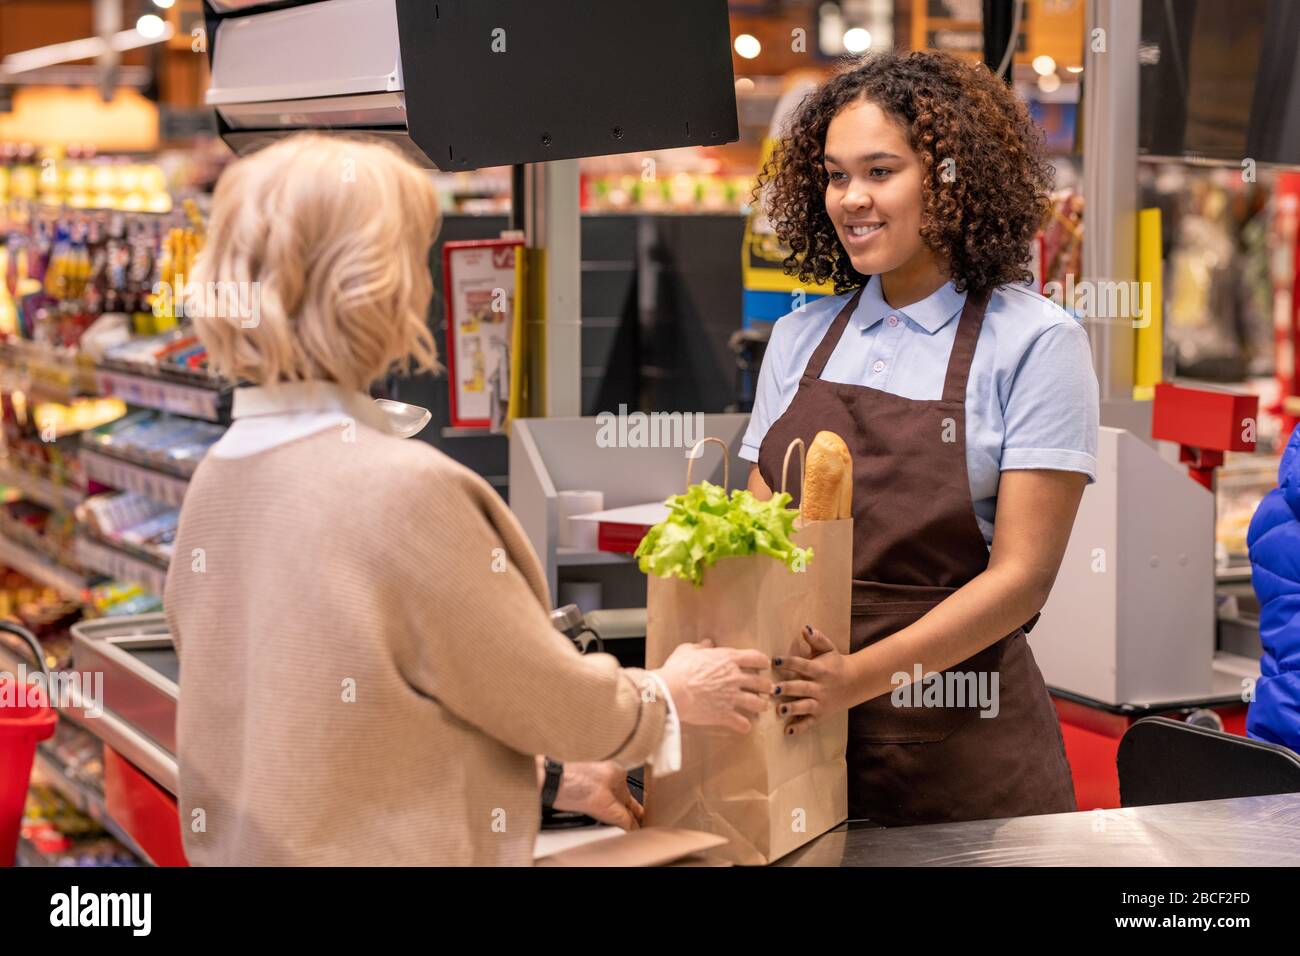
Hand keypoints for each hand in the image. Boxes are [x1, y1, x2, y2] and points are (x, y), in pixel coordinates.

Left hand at [552, 761, 643, 830]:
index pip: (634, 799)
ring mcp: (595, 782)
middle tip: (628, 829)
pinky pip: (598, 804)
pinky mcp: (583, 789)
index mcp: (618, 774)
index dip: (639, 815)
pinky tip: (597, 820)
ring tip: (612, 825)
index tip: (641, 826)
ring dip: (611, 815)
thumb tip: (633, 827)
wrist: (550, 783)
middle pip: (622, 802)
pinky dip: (599, 813)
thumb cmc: (573, 784)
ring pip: (609, 804)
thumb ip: (623, 818)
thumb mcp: (606, 807)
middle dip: (624, 816)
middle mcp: (608, 775)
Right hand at [655, 640, 773, 732]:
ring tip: (763, 706)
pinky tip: (745, 726)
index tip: (764, 664)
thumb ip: (700, 647)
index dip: (762, 661)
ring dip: (761, 705)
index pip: (755, 658)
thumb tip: (707, 643)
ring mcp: (732, 697)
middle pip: (761, 682)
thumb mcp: (687, 651)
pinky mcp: (725, 715)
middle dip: (766, 686)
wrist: (672, 692)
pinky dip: (745, 725)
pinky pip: (742, 723)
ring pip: (758, 703)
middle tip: (767, 688)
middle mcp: (735, 678)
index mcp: (728, 659)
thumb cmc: (678, 669)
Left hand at [774, 625, 852, 735]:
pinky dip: (799, 728)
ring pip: (805, 706)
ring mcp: (820, 702)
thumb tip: (804, 628)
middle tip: (771, 689)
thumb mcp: (829, 649)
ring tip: (779, 710)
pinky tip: (787, 731)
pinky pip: (809, 722)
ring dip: (792, 708)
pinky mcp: (820, 715)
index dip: (789, 662)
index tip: (774, 660)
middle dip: (786, 688)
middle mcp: (820, 687)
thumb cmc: (835, 663)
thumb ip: (817, 639)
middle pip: (802, 687)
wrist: (855, 682)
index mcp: (819, 670)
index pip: (802, 665)